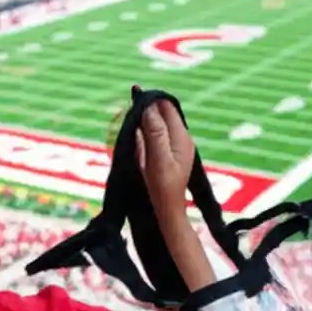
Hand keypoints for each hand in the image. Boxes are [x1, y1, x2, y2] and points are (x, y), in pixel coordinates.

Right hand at [136, 100, 194, 220]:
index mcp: (181, 137)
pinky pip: (155, 137)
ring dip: (144, 123)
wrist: (167, 211)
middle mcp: (181, 138)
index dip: (151, 101)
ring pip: (158, 125)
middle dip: (146, 111)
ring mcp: (175, 147)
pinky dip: (145, 135)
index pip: (167, 107)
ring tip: (132, 125)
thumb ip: (155, 132)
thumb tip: (149, 107)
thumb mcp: (158, 158)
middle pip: (163, 114)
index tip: (133, 99)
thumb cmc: (163, 187)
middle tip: (129, 113)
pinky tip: (137, 139)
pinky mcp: (168, 155)